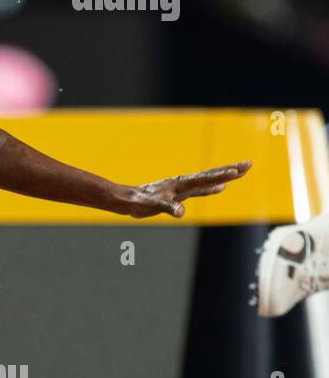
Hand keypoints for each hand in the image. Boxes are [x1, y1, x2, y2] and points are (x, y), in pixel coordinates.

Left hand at [123, 160, 250, 217]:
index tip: (236, 171)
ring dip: (224, 177)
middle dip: (230, 170)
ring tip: (240, 172)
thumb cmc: (139, 202)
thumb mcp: (153, 206)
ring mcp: (183, 188)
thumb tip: (181, 213)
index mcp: (180, 184)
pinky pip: (200, 190)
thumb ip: (167, 208)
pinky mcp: (179, 194)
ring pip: (208, 181)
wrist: (128, 200)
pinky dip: (212, 188)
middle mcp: (184, 183)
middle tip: (249, 164)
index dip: (220, 176)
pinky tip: (221, 188)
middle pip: (211, 175)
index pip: (204, 179)